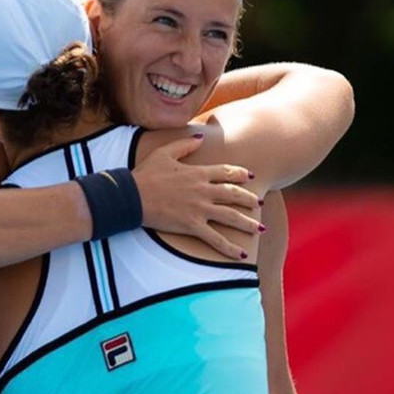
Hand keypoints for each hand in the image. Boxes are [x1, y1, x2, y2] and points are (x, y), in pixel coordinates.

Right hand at [133, 135, 261, 260]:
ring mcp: (199, 209)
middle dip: (249, 199)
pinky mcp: (192, 225)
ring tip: (260, 228)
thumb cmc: (145, 174)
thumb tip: (200, 138)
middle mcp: (203, 191)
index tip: (250, 177)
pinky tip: (241, 254)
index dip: (240, 174)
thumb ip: (184, 145)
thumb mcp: (164, 153)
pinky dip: (229, 247)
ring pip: (231, 217)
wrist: (132, 195)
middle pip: (233, 195)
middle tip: (260, 203)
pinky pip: (215, 238)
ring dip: (247, 223)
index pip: (225, 173)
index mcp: (197, 173)